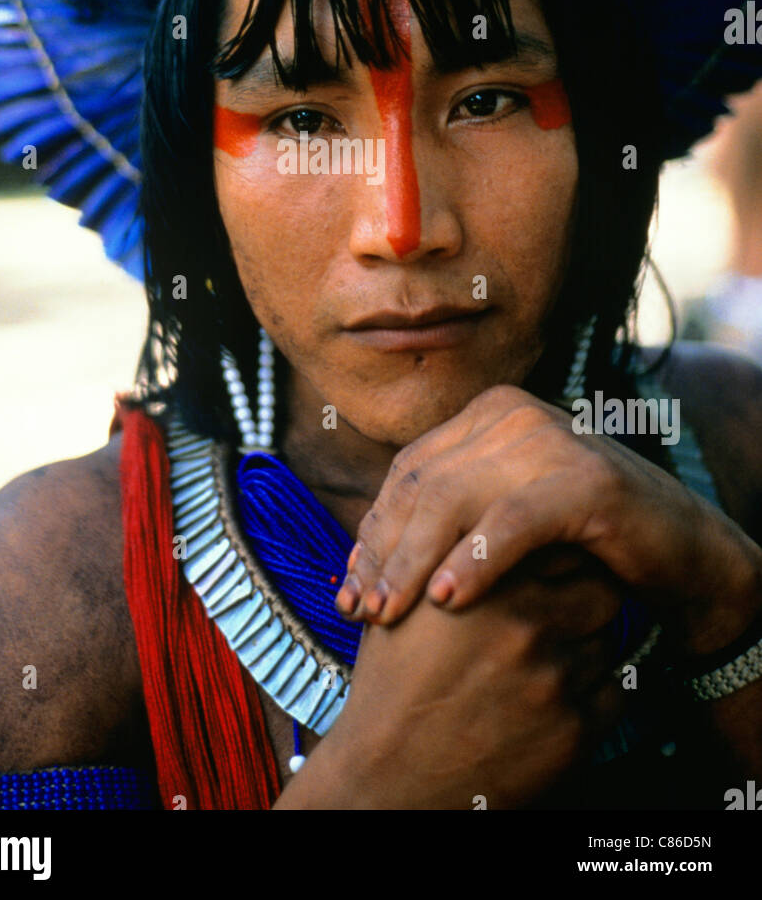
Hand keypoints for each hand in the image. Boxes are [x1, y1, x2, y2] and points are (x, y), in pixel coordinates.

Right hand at [279, 555, 625, 809]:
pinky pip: (615, 692)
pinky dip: (593, 694)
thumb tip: (501, 520)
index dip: (558, 551)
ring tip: (547, 660)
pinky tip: (552, 702)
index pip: (557, 542)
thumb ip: (456, 557)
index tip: (552, 562)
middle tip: (564, 608)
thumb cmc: (395, 682)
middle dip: (585, 593)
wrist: (390, 776)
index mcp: (484, 584)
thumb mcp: (411, 603)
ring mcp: (554, 677)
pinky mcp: (576, 730)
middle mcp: (524, 623)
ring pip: (608, 639)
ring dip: (588, 644)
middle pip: (598, 585)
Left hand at [335, 385, 761, 655]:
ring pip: (455, 500)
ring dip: (413, 562)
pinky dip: (475, 562)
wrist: (681, 550)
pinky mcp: (586, 480)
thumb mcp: (501, 522)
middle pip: (422, 484)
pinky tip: (447, 602)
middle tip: (357, 611)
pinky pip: (513, 521)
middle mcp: (512, 414)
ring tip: (389, 613)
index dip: (372, 533)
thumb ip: (443, 525)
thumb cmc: (580, 544)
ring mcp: (550, 439)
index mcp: (485, 415)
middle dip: (383, 552)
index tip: (345, 590)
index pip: (408, 473)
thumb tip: (356, 567)